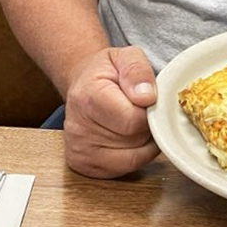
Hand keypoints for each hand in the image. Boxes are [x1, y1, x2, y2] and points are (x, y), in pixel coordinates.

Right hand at [63, 45, 160, 178]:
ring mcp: (78, 149)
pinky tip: (129, 138)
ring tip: (137, 124)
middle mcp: (78, 127)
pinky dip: (133, 157)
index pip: (132, 120)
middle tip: (142, 111)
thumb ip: (138, 70)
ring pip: (131, 160)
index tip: (147, 100)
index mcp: (88, 96)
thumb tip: (147, 97)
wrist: (83, 83)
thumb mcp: (125, 56)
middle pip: (133, 141)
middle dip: (147, 127)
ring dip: (142, 144)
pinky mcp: (82, 165)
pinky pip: (122, 170)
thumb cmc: (107, 71)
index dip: (149, 112)